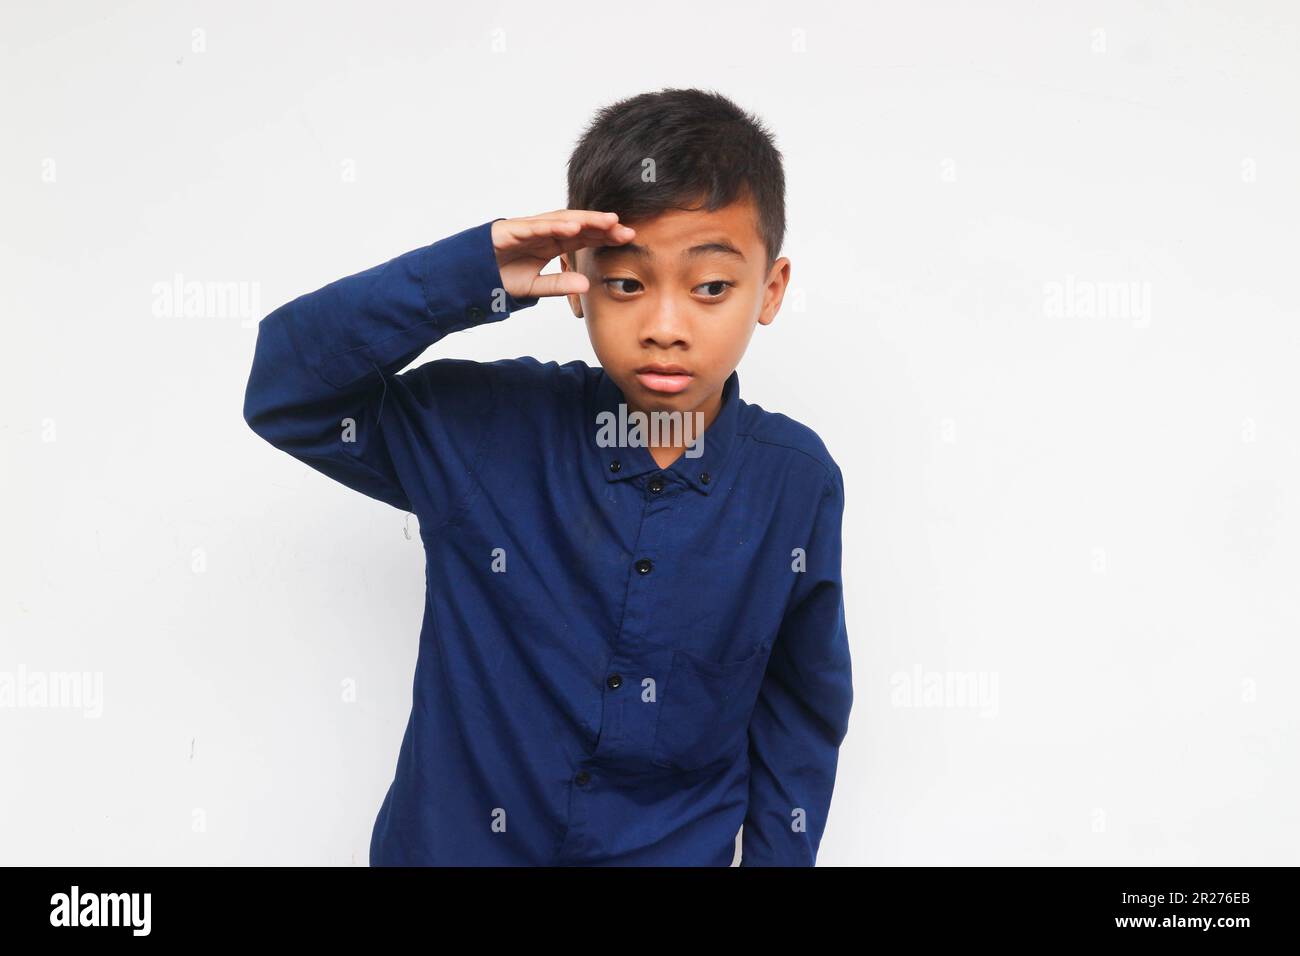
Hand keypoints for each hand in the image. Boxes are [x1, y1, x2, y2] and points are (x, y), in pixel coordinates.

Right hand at [491, 210, 634, 299]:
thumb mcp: (534, 287)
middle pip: (577, 226)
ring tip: (607, 221)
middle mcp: (542, 233)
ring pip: (560, 220)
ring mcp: (527, 229)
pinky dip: (554, 225)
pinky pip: (534, 225)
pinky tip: (573, 226)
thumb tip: (586, 284)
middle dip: (601, 226)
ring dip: (584, 220)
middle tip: (626, 229)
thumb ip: (559, 284)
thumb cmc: (499, 277)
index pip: (583, 238)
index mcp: (551, 245)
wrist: (467, 278)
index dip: (605, 237)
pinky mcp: (509, 229)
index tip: (628, 238)